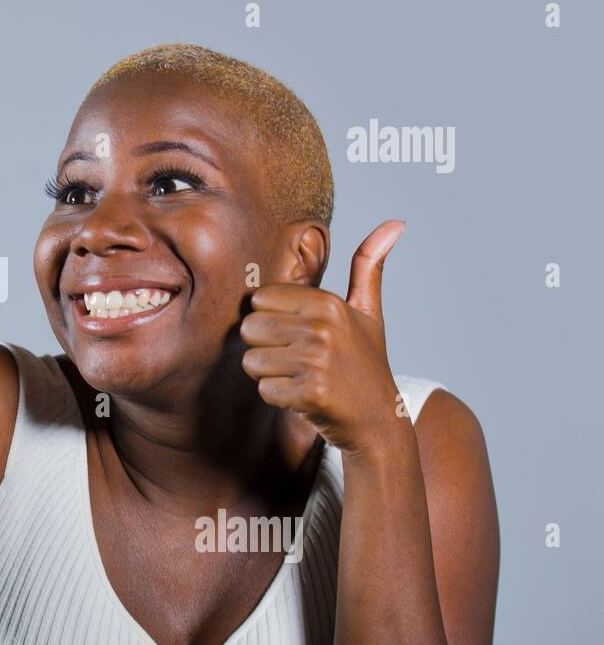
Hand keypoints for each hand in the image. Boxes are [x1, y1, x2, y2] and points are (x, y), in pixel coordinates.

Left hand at [239, 220, 407, 459]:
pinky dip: (278, 396)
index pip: (260, 299)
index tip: (296, 333)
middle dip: (264, 346)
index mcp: (328, 304)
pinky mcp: (308, 393)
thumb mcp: (369, 312)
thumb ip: (368, 267)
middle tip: (295, 359)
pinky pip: (263, 389)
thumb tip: (395, 223)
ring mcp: (315, 361)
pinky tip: (303, 397)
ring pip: (252, 360)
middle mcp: (322, 329)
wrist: (378, 421)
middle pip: (249, 328)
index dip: (271, 319)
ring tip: (300, 377)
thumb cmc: (365, 362)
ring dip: (269, 374)